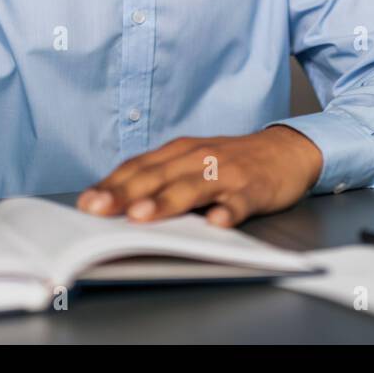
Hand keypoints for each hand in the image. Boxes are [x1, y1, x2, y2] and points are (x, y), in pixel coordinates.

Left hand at [76, 126, 323, 226]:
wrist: (287, 150)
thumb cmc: (231, 162)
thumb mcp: (193, 163)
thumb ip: (162, 179)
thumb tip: (119, 204)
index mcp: (179, 152)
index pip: (138, 166)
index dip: (111, 184)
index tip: (86, 202)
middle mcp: (198, 158)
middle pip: (157, 176)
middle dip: (125, 193)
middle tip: (99, 210)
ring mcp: (226, 173)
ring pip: (191, 187)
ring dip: (165, 201)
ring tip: (142, 216)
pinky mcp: (254, 188)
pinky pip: (239, 201)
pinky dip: (228, 211)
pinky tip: (217, 222)